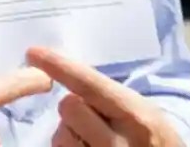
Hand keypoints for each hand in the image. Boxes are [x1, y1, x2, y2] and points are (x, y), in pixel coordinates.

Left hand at [26, 47, 183, 146]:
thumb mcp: (145, 112)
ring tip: (92, 139)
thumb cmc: (155, 139)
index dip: (60, 67)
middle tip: (93, 116)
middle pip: (68, 107)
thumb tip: (70, 74)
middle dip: (74, 107)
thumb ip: (112, 97)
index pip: (90, 85)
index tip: (34, 53)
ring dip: (69, 133)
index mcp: (135, 116)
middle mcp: (118, 143)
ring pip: (59, 135)